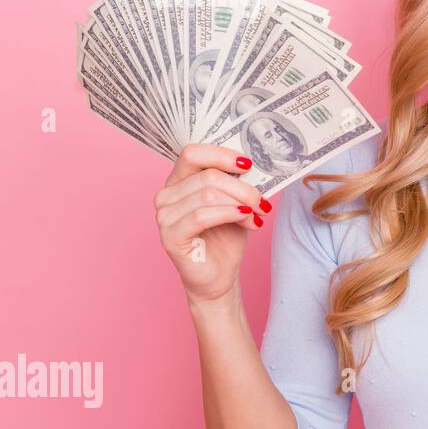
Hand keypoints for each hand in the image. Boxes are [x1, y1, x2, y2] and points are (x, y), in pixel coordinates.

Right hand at [154, 144, 270, 304]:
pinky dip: (230, 214)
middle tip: (263, 203)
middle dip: (243, 188)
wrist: (219, 274)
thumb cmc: (226, 236)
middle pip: (208, 176)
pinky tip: (247, 219)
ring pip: (208, 194)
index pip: (192, 153)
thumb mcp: (235, 202)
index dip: (222, 155)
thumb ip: (235, 181)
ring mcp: (164, 216)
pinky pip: (202, 216)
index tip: (249, 165)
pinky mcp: (170, 236)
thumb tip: (253, 164)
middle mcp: (166, 195)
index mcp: (179, 181)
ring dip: (242, 203)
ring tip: (257, 216)